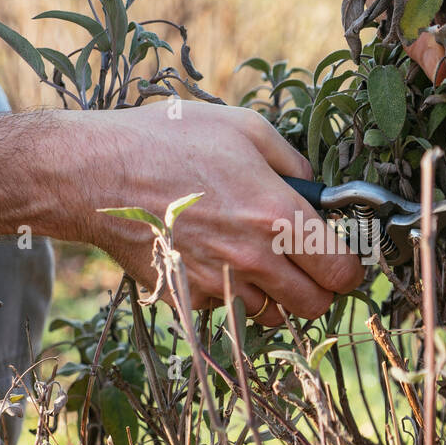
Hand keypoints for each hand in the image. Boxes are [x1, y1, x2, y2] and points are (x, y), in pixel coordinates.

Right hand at [75, 101, 363, 325]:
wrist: (96, 175)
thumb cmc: (168, 141)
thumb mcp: (245, 129)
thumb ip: (293, 163)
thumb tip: (314, 187)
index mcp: (278, 217)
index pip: (342, 272)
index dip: (349, 267)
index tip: (339, 256)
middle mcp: (254, 260)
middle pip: (316, 306)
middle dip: (319, 287)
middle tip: (305, 262)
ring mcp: (220, 285)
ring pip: (274, 315)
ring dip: (276, 295)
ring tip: (257, 259)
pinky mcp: (189, 299)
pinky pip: (228, 310)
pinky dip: (231, 295)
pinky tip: (214, 258)